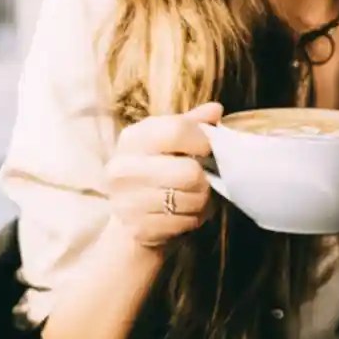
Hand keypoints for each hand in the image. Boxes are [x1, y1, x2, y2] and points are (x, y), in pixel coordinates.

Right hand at [106, 103, 221, 246]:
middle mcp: (122, 168)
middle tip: (200, 181)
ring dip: (201, 201)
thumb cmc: (154, 171)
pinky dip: (192, 219)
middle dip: (204, 179)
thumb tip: (216, 110)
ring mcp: (127, 201)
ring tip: (191, 197)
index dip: (202, 140)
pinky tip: (182, 214)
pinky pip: (185, 223)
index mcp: (132, 139)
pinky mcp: (138, 228)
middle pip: (189, 172)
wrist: (127, 217)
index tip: (207, 149)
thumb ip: (191, 125)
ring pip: (192, 199)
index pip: (176, 131)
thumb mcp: (167, 143)